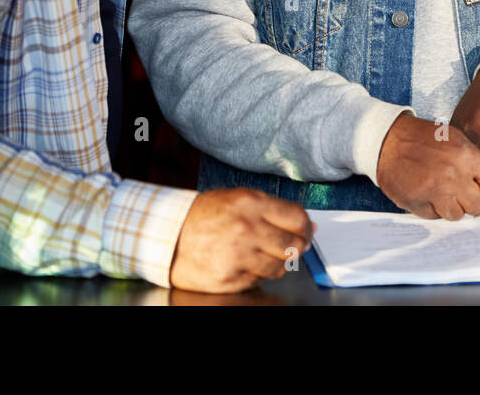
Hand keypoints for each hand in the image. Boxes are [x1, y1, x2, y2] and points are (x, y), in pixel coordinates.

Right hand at [169, 188, 313, 293]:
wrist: (169, 236)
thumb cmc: (205, 215)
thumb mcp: (239, 199)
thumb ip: (274, 209)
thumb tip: (310, 225)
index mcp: (251, 203)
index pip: (298, 219)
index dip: (307, 227)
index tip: (307, 231)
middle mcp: (246, 229)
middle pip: (293, 245)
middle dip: (297, 247)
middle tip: (291, 246)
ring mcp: (237, 256)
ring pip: (279, 267)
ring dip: (277, 262)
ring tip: (263, 254)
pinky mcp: (229, 279)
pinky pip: (259, 281)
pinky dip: (257, 274)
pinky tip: (246, 263)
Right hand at [376, 112, 479, 219]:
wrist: (387, 140)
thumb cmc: (426, 139)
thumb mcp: (457, 140)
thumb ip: (479, 165)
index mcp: (466, 156)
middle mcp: (453, 176)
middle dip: (479, 204)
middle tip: (469, 194)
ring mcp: (435, 191)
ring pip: (459, 215)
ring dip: (457, 207)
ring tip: (447, 192)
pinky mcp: (418, 204)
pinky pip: (437, 217)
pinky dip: (436, 209)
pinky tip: (429, 193)